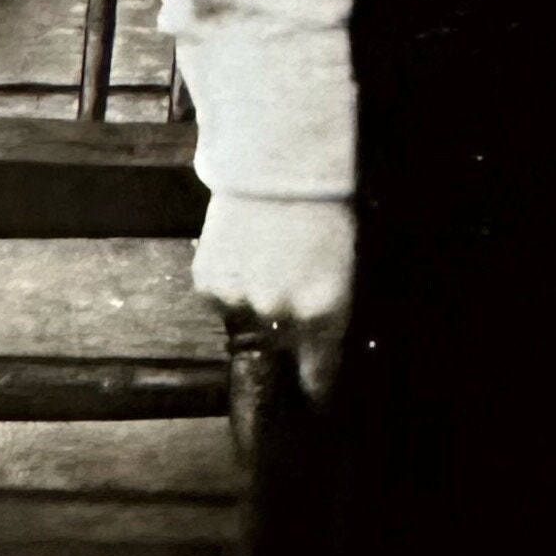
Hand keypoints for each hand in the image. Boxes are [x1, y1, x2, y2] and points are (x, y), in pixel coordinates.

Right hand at [193, 191, 355, 400]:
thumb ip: (328, 302)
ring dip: (257, 298)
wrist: (282, 157)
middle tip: (291, 280)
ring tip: (270, 252)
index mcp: (326, 311)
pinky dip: (231, 279)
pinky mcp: (209, 283)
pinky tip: (245, 245)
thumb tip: (317, 333)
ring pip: (248, 318)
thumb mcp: (347, 258)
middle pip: (281, 344)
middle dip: (285, 325)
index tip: (312, 397)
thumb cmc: (329, 202)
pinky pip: (222, 295)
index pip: (319, 374)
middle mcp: (283, 316)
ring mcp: (242, 301)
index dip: (315, 388)